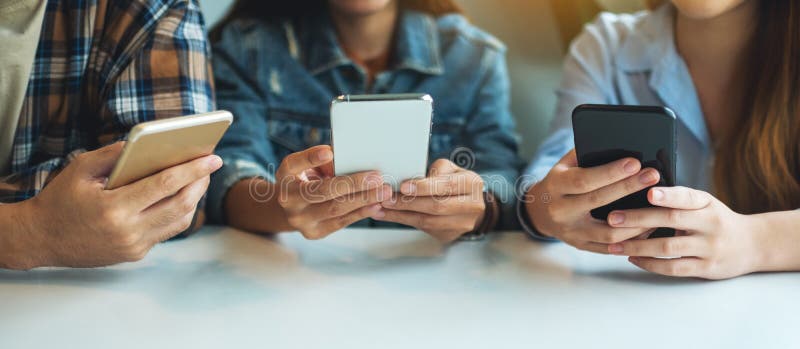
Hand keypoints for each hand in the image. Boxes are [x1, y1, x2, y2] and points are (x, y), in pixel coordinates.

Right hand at [20, 142, 220, 267]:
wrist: (41, 239)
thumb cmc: (60, 199)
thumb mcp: (81, 168)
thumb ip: (114, 153)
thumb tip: (147, 142)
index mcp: (114, 208)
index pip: (165, 185)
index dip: (193, 170)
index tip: (213, 157)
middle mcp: (128, 231)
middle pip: (181, 205)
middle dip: (201, 183)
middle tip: (211, 165)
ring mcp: (134, 246)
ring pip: (179, 221)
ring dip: (195, 198)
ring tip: (200, 178)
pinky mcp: (136, 254)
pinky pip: (167, 231)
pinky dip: (179, 212)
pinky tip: (183, 195)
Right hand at [276, 145, 390, 239]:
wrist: (293, 209)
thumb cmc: (306, 179)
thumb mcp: (308, 166)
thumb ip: (324, 161)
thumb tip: (350, 158)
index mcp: (284, 176)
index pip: (294, 164)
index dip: (311, 158)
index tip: (329, 151)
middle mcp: (288, 200)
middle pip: (323, 191)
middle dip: (353, 184)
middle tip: (377, 176)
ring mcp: (300, 220)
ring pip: (335, 209)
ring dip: (363, 199)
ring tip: (384, 191)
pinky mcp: (314, 233)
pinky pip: (341, 222)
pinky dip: (361, 212)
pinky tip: (376, 205)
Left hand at [375, 159, 486, 242]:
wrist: (468, 204)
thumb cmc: (453, 181)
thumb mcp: (448, 169)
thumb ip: (433, 172)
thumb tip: (408, 182)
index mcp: (472, 184)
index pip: (447, 186)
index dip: (424, 187)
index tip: (402, 186)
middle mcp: (471, 206)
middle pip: (437, 206)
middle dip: (408, 203)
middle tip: (385, 198)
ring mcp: (461, 224)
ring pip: (428, 222)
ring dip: (401, 215)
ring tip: (380, 208)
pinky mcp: (449, 235)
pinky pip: (422, 229)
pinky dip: (403, 221)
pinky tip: (388, 215)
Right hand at [524, 150, 659, 252]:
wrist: (540, 211)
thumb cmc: (560, 182)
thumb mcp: (565, 164)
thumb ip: (585, 154)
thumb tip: (619, 144)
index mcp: (555, 186)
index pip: (583, 180)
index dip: (610, 172)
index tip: (634, 163)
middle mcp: (560, 211)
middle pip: (597, 201)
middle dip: (628, 187)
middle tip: (653, 175)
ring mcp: (571, 232)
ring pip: (608, 232)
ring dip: (636, 220)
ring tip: (657, 205)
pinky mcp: (582, 246)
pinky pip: (611, 247)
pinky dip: (632, 239)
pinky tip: (649, 226)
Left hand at [606, 186, 761, 279]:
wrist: (753, 244)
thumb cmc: (716, 220)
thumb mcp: (705, 204)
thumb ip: (679, 200)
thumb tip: (638, 192)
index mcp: (707, 203)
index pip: (687, 196)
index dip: (668, 195)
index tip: (648, 192)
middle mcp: (710, 224)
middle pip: (670, 220)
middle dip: (638, 219)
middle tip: (612, 218)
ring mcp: (709, 248)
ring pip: (667, 247)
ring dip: (637, 245)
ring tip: (614, 244)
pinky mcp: (706, 268)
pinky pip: (674, 267)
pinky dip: (650, 264)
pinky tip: (633, 258)